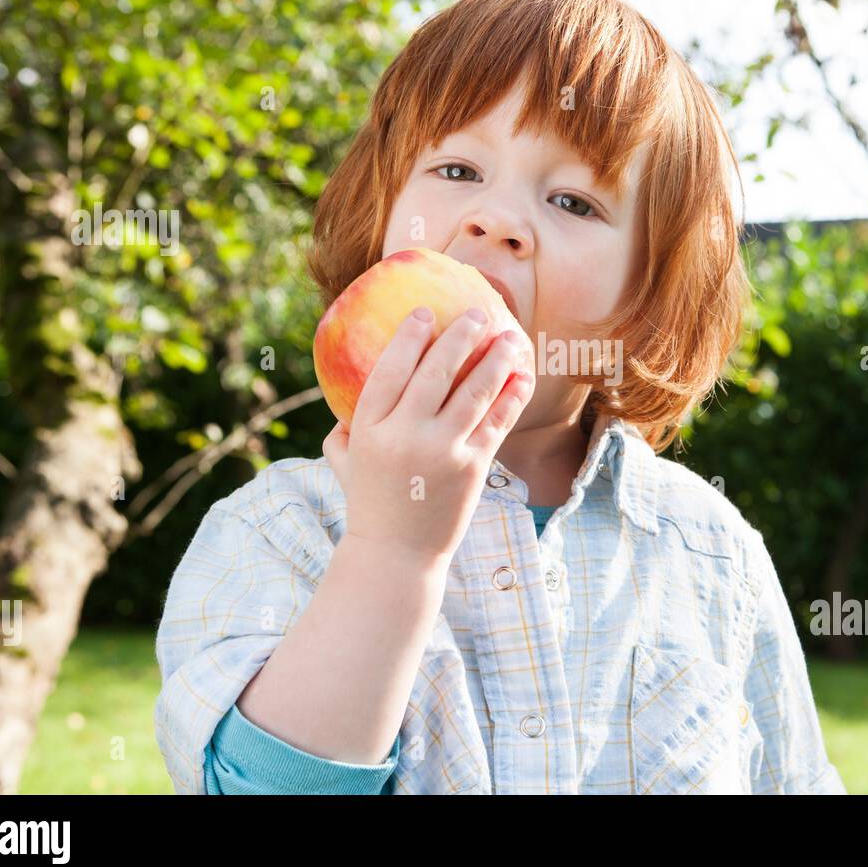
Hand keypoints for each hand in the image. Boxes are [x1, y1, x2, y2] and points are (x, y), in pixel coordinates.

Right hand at [322, 305, 534, 564]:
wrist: (396, 554)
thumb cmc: (370, 502)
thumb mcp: (345, 461)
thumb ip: (345, 427)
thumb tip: (349, 391)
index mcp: (369, 429)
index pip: (390, 369)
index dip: (409, 337)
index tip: (424, 312)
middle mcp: (405, 435)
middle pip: (436, 372)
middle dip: (460, 335)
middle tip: (476, 313)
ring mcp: (441, 451)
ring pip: (474, 391)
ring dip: (496, 358)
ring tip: (509, 337)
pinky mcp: (471, 468)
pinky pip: (496, 422)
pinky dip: (511, 395)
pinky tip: (522, 376)